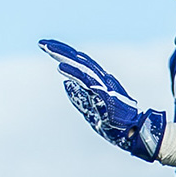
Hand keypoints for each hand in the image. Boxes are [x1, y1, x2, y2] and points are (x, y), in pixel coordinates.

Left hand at [39, 40, 165, 161]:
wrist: (133, 133)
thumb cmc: (114, 123)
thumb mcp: (90, 109)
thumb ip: (78, 96)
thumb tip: (65, 83)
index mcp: (98, 81)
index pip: (79, 64)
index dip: (64, 54)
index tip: (47, 46)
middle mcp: (101, 79)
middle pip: (79, 61)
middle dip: (60, 51)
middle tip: (42, 43)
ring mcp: (103, 86)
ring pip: (81, 67)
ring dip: (65, 57)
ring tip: (49, 49)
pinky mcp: (105, 94)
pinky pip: (86, 81)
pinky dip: (74, 72)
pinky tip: (60, 67)